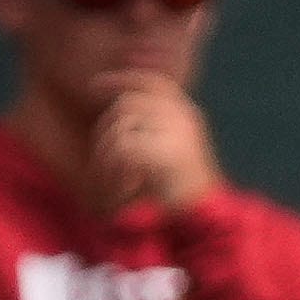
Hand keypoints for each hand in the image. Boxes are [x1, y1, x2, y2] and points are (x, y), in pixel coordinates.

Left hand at [90, 78, 221, 212]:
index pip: (152, 83)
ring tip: (112, 183)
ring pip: (119, 127)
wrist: (207, 220)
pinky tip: (121, 190)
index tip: (92, 86)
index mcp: (188, 115)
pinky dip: (112, 171)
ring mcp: (175, 133)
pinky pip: (120, 149)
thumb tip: (121, 104)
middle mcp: (184, 118)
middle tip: (101, 162)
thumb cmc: (185, 191)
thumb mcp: (172, 151)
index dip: (121, 80)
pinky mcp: (162, 152)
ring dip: (106, 154)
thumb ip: (152, 127)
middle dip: (106, 130)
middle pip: (126, 106)